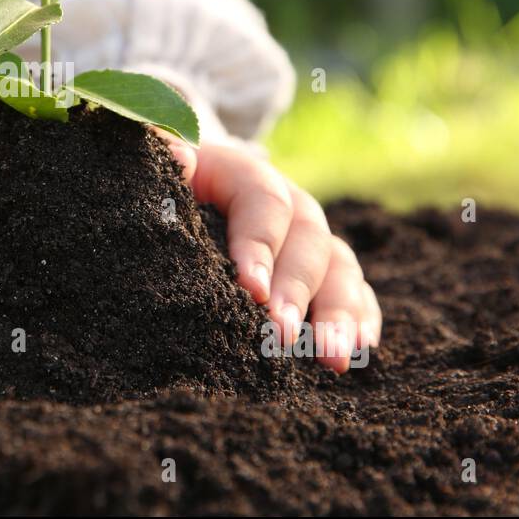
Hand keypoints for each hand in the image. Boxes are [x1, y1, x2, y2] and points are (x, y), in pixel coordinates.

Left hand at [169, 136, 381, 372]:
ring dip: (339, 313)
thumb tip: (177, 158)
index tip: (250, 289)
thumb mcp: (157, 172)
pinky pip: (355, 288)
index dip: (259, 243)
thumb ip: (163, 165)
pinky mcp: (324, 268)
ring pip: (340, 267)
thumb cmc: (166, 191)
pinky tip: (361, 350)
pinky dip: (361, 316)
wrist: (185, 195)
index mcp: (245, 174)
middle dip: (298, 290)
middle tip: (282, 333)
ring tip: (332, 359)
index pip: (263, 201)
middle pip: (309, 238)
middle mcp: (288, 203)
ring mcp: (310, 237)